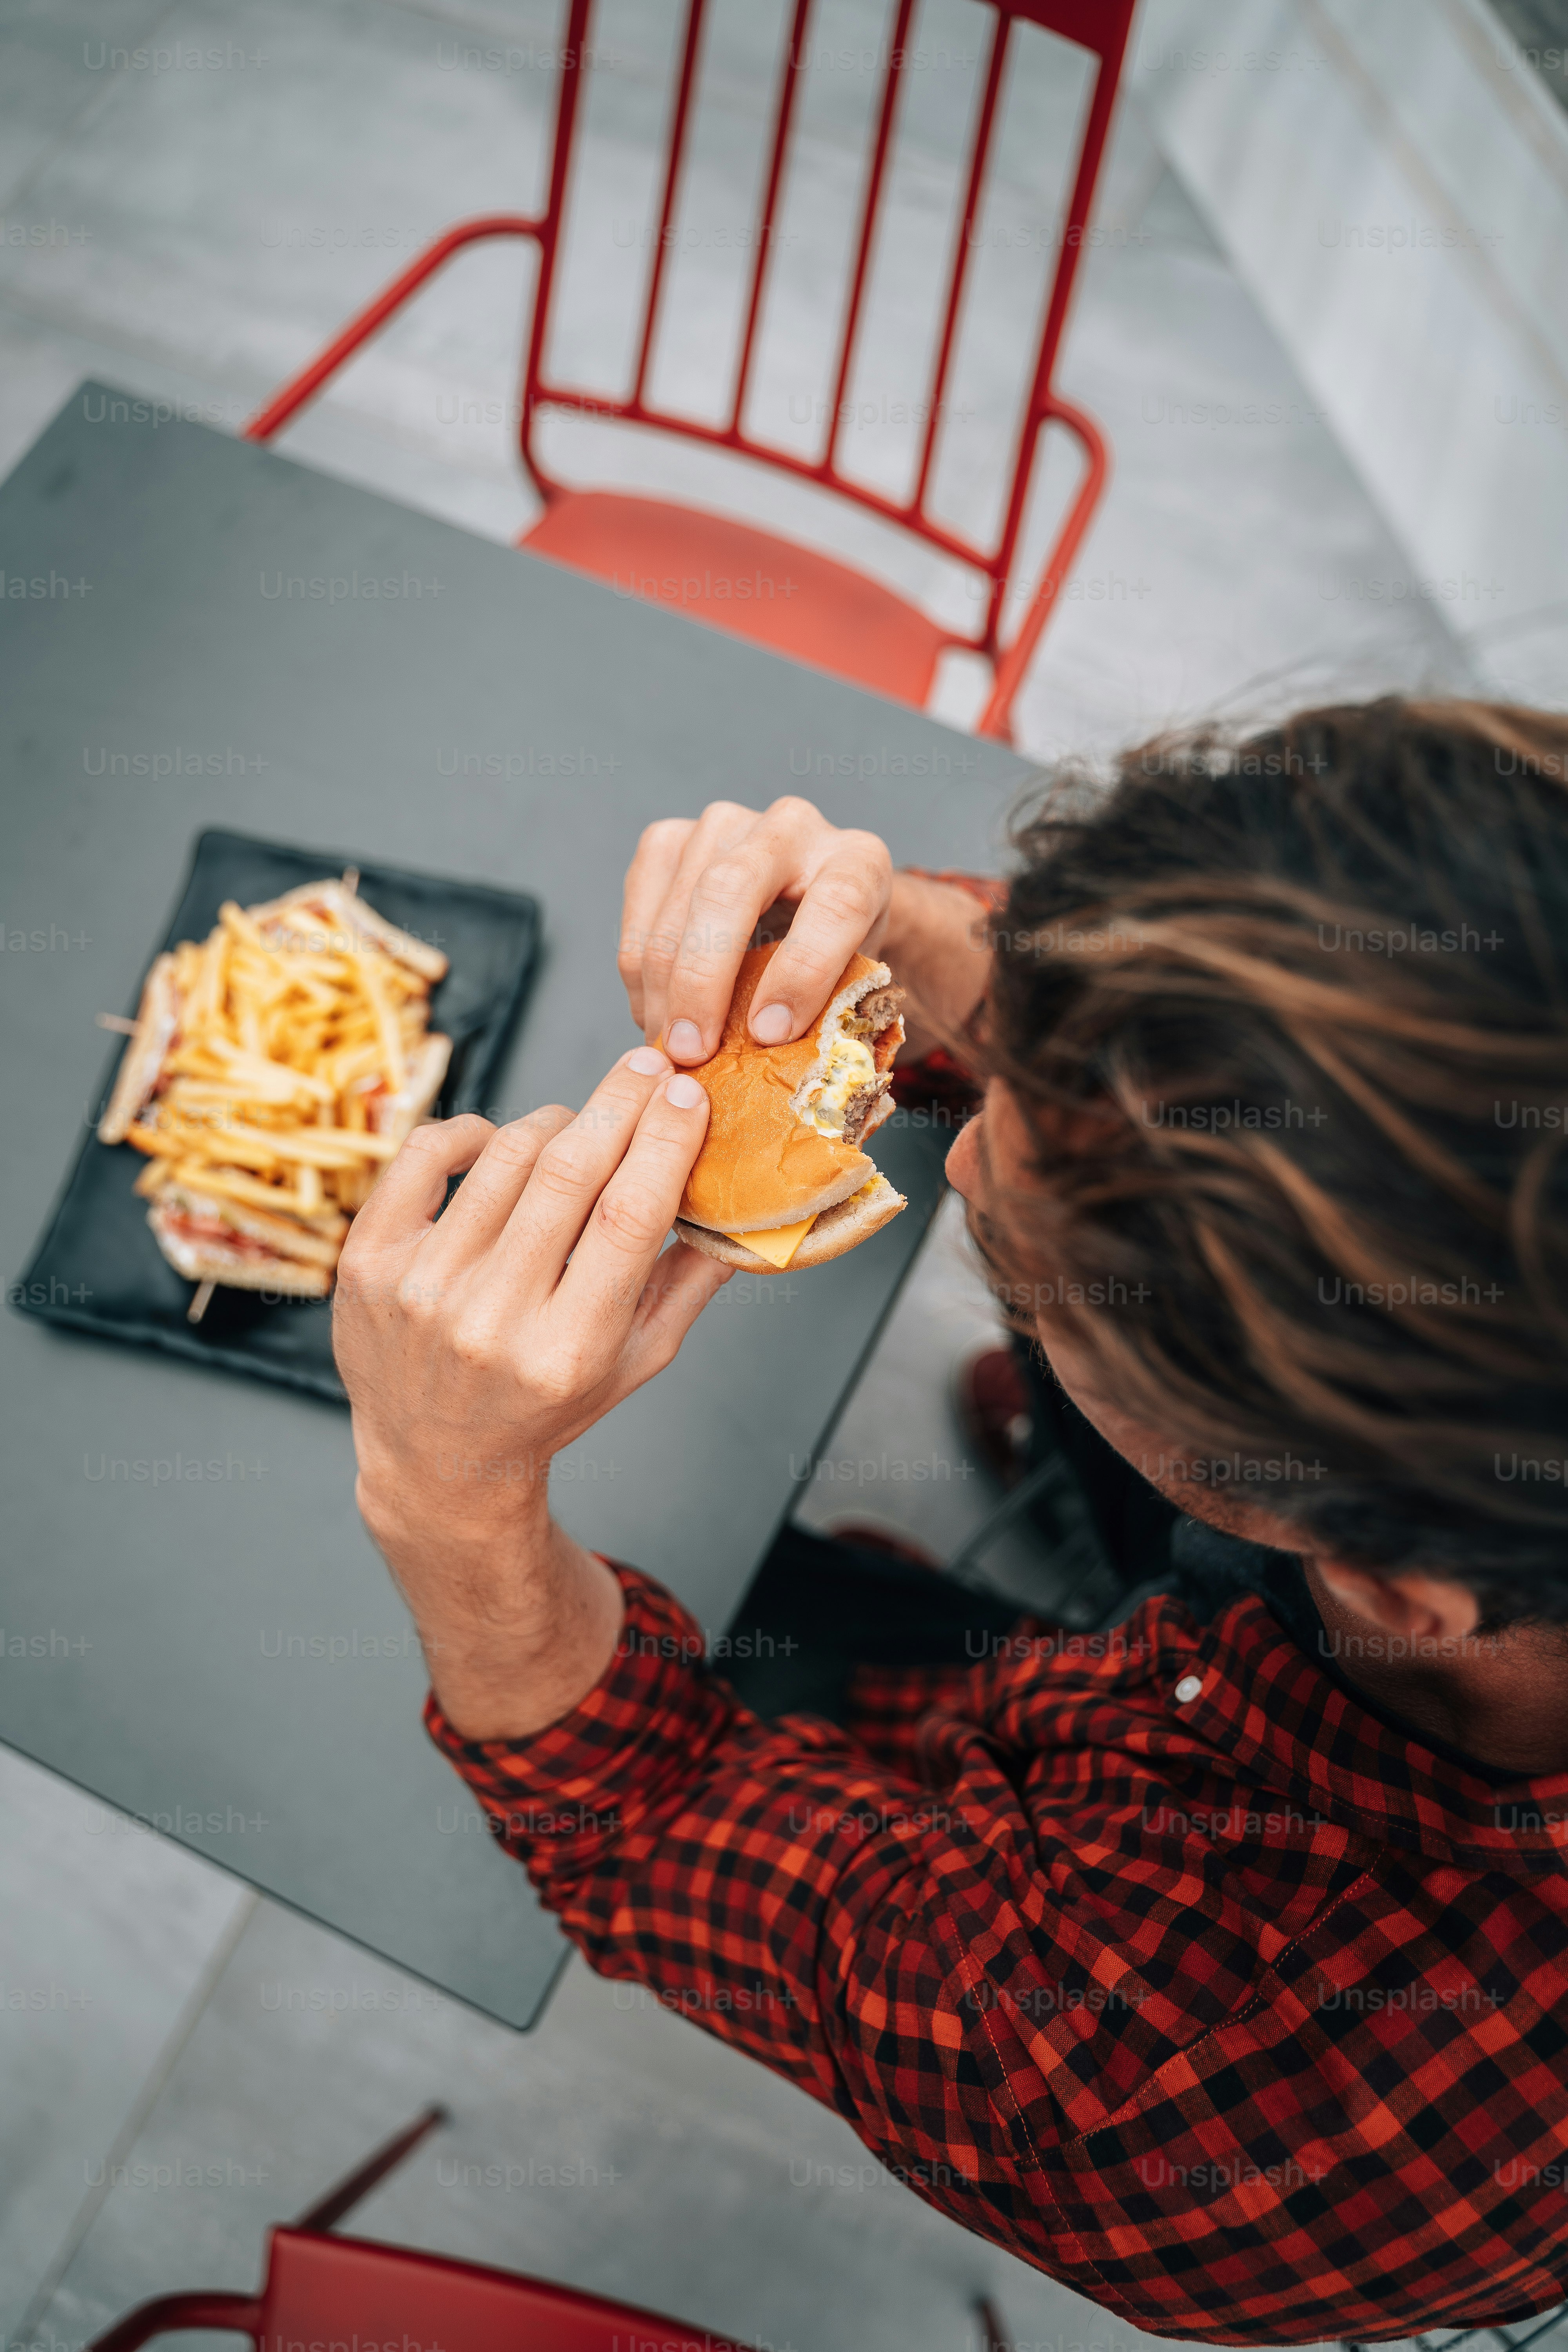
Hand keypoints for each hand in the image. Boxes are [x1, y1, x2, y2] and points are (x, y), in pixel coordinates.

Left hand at [332, 1047, 730, 1736]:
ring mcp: (421, 1287)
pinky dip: (470, 1131)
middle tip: (652, 1066)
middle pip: (568, 1172)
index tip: (689, 1096)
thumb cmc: (547, 1405)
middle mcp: (490, 1318)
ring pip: (504, 1153)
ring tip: (580, 1125)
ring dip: (556, 1121)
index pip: (628, 1216)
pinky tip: (495, 1140)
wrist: (437, 1459)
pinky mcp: (369, 1264)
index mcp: (567, 1349)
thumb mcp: (635, 1362)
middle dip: (621, 1102)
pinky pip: (425, 1155)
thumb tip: (744, 1199)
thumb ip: (690, 1282)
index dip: (665, 1142)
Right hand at [619, 796, 893, 1061]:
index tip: (768, 1035)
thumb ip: (828, 1014)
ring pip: (678, 903)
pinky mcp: (671, 836)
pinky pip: (640, 904)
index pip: (836, 905)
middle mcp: (793, 826)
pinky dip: (639, 971)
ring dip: (663, 987)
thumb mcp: (851, 983)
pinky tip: (656, 1013)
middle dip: (703, 980)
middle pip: (732, 889)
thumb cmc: (832, 958)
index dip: (802, 972)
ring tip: (668, 1047)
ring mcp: (726, 823)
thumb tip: (778, 1072)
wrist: (805, 902)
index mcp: (859, 861)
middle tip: (690, 1052)